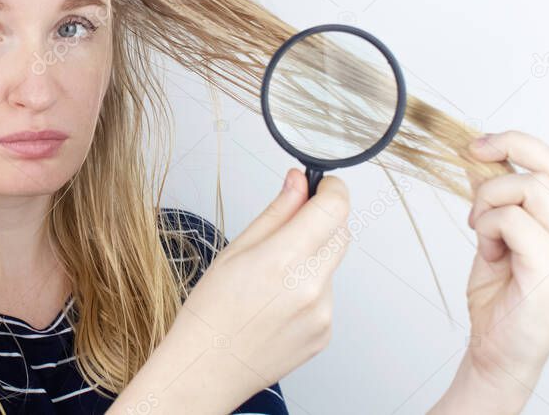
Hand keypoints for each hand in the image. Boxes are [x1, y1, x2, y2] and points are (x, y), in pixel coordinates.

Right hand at [180, 167, 351, 401]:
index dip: (333, 189)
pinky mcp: (326, 333)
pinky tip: (277, 303)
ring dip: (312, 258)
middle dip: (321, 222)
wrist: (208, 368)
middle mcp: (311, 288)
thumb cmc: (210, 312)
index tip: (325, 184)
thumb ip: (276, 212)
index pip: (334, 210)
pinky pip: (327, 295)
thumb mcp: (236, 251)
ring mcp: (323, 314)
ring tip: (271, 280)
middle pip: (340, 234)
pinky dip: (309, 289)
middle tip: (287, 230)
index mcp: (284, 261)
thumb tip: (298, 181)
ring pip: (331, 264)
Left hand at [432, 130, 548, 414]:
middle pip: (546, 167)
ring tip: (482, 231)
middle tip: (471, 166)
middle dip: (500, 160)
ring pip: (528, 189)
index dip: (515, 142)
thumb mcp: (492, 235)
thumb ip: (493, 199)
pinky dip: (489, 229)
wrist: (497, 346)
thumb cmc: (501, 296)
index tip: (477, 146)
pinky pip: (514, 221)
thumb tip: (478, 160)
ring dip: (489, 203)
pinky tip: (490, 253)